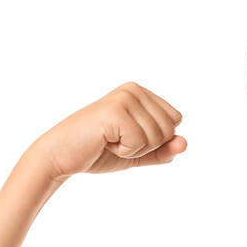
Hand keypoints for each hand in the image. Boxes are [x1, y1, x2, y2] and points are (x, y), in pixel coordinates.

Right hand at [30, 81, 186, 179]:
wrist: (61, 156)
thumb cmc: (98, 152)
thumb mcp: (138, 154)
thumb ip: (163, 150)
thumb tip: (184, 143)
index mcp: (141, 93)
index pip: (175, 121)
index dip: (156, 140)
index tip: (127, 137)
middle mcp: (133, 89)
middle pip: (169, 129)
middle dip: (147, 146)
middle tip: (117, 141)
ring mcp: (124, 97)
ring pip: (157, 137)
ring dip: (134, 150)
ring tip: (109, 141)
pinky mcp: (115, 111)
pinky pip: (141, 142)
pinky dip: (125, 152)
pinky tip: (104, 143)